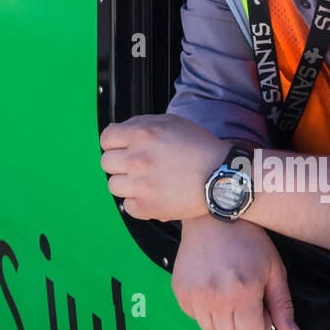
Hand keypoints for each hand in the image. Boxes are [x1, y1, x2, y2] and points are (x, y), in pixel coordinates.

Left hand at [100, 114, 224, 221]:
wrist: (222, 177)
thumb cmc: (200, 148)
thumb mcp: (171, 122)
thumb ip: (141, 124)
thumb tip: (117, 133)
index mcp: (141, 134)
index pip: (106, 139)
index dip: (113, 143)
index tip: (121, 148)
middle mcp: (137, 158)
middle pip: (106, 162)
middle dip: (119, 162)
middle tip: (135, 165)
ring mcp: (141, 184)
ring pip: (114, 185)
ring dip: (126, 183)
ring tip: (144, 181)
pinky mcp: (148, 207)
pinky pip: (128, 206)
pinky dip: (137, 203)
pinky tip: (152, 195)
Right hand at [173, 215, 301, 329]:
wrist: (212, 215)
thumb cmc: (246, 238)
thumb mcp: (274, 269)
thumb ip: (283, 305)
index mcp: (243, 292)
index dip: (262, 328)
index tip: (262, 310)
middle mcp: (215, 296)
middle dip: (243, 327)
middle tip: (246, 303)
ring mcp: (194, 294)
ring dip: (223, 320)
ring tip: (229, 295)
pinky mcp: (180, 290)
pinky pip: (194, 316)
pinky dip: (205, 309)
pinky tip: (213, 288)